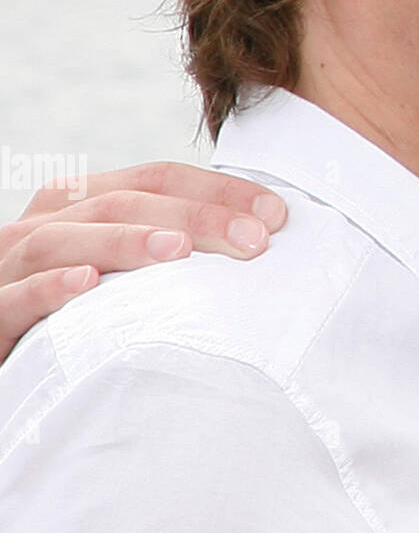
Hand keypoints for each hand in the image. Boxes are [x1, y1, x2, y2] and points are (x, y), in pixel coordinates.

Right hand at [0, 162, 286, 363]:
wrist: (2, 353)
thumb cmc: (69, 314)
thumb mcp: (119, 271)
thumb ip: (168, 249)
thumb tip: (257, 243)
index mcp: (80, 201)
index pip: (158, 179)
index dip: (218, 191)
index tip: (276, 214)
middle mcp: (44, 223)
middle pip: (123, 202)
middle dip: (195, 217)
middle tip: (254, 240)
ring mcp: (9, 267)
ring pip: (66, 239)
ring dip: (126, 241)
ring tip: (179, 250)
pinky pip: (15, 296)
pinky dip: (50, 286)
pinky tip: (88, 284)